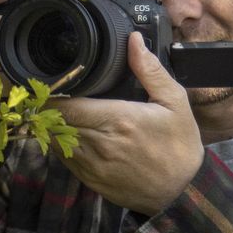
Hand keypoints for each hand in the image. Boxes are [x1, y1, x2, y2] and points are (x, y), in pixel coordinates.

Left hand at [51, 32, 204, 215]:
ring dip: (54, 125)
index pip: (66, 104)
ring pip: (55, 140)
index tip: (50, 80)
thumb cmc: (179, 145)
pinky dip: (63, 143)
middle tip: (52, 91)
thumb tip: (134, 40)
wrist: (182, 192)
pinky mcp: (90, 180)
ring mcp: (92, 165)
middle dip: (50, 106)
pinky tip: (74, 132)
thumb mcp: (174, 102)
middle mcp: (100, 143)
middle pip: (55, 121)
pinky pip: (64, 158)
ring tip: (61, 110)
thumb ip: (150, 70)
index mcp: (118, 119)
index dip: (52, 92)